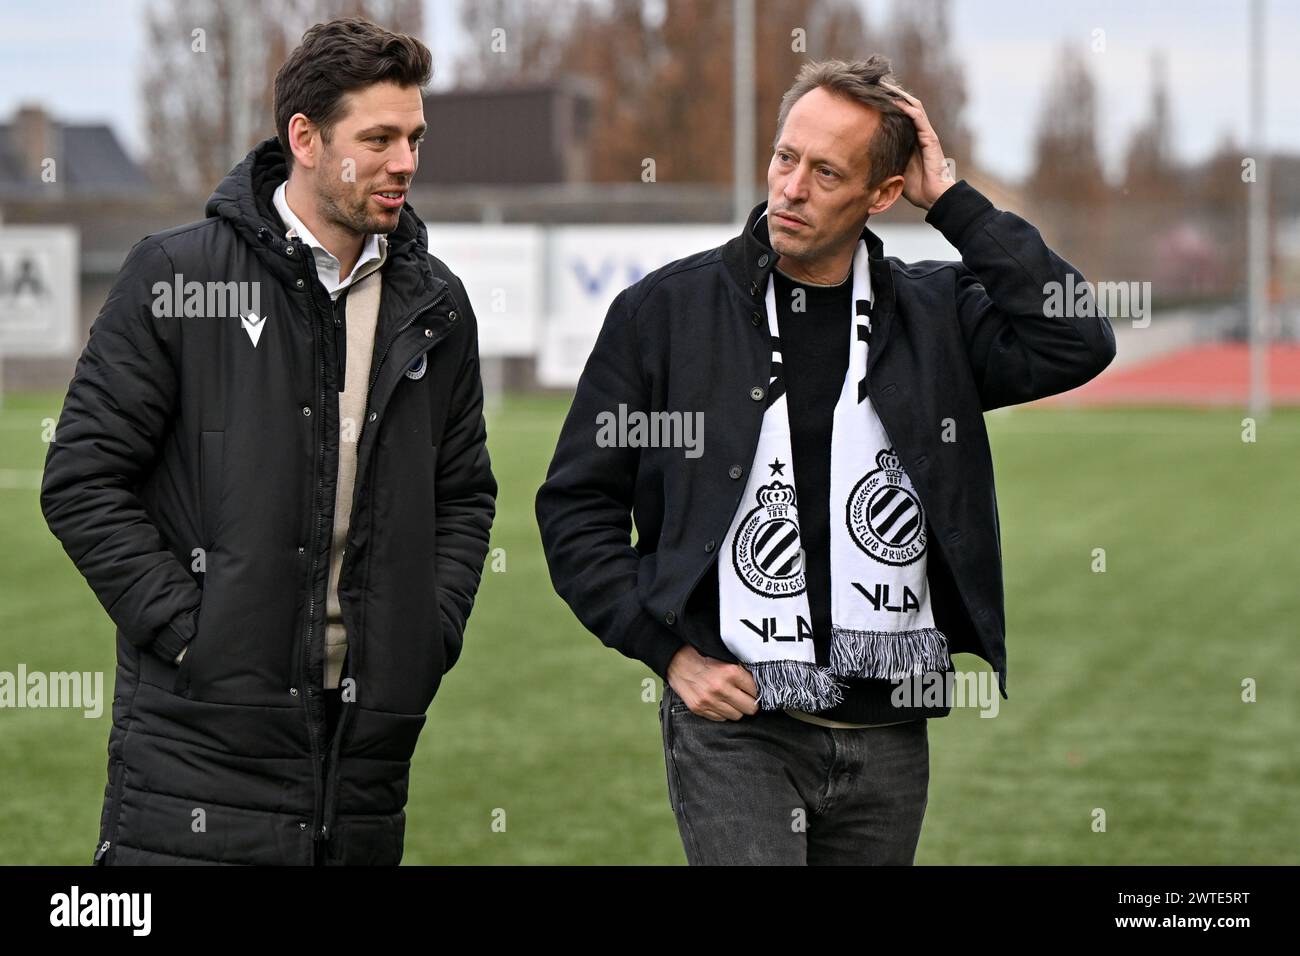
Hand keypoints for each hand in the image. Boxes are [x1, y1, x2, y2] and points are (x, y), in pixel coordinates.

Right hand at [665, 644, 759, 720]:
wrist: (676, 660)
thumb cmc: (702, 656)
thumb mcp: (725, 657)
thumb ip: (741, 671)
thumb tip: (757, 685)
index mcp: (731, 672)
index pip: (755, 691)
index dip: (755, 691)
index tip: (753, 691)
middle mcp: (721, 688)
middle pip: (749, 708)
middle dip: (750, 704)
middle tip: (747, 699)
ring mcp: (709, 700)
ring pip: (736, 716)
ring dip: (736, 709)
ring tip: (732, 701)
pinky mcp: (699, 708)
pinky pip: (720, 719)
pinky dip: (722, 712)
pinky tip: (719, 703)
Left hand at [880, 82, 954, 210]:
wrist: (933, 197)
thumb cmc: (915, 187)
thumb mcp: (892, 169)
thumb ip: (883, 160)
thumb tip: (860, 160)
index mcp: (909, 139)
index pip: (897, 115)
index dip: (885, 104)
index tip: (869, 96)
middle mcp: (918, 133)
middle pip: (904, 106)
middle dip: (891, 94)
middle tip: (874, 84)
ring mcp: (925, 134)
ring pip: (912, 106)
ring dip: (898, 95)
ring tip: (883, 85)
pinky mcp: (930, 138)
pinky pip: (918, 118)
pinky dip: (906, 107)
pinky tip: (894, 100)